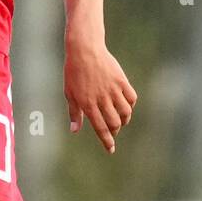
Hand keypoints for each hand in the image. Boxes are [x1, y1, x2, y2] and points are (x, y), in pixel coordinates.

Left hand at [64, 34, 136, 152]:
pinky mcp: (121, 81)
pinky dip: (130, 105)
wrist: (84, 50)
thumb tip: (75, 130)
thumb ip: (74, 113)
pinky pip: (131, 98)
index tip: (111, 150)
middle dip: (115, 131)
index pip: (100, 128)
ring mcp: (113, 90)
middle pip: (115, 123)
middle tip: (113, 131)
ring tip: (120, 120)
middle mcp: (102, 99)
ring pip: (125, 112)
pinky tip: (126, 106)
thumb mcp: (69, 93)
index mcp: (88, 104)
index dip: (107, 141)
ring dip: (124, 120)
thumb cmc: (74, 72)